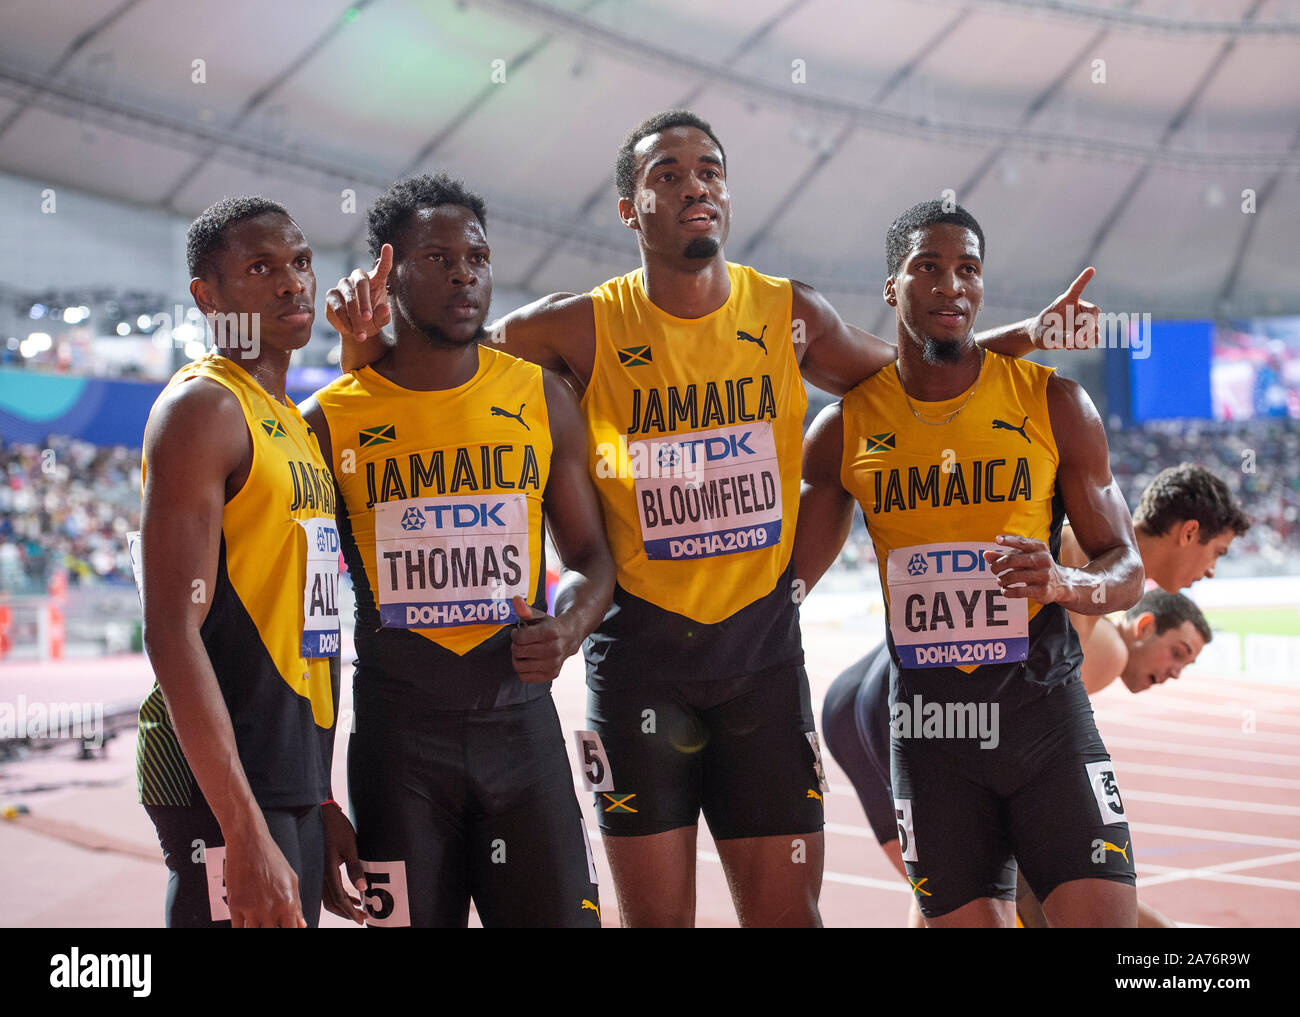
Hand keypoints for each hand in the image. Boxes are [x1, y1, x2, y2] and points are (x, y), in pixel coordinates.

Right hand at [224, 828, 305, 928]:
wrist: (249, 842)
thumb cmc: (271, 858)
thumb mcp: (291, 879)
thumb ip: (297, 905)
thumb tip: (302, 924)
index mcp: (288, 902)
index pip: (292, 930)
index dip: (290, 931)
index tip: (286, 928)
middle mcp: (270, 908)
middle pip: (271, 934)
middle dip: (271, 931)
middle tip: (269, 923)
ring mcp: (251, 908)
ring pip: (253, 933)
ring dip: (256, 930)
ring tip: (259, 922)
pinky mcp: (234, 905)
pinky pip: (237, 928)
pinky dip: (241, 929)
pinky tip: (246, 924)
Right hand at [321, 801, 366, 924]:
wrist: (322, 813)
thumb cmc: (337, 827)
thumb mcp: (350, 846)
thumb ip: (355, 868)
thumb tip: (363, 888)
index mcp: (328, 870)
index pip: (339, 898)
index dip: (351, 911)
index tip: (362, 918)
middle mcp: (322, 874)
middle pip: (332, 903)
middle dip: (347, 913)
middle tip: (362, 918)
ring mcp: (320, 872)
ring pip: (329, 899)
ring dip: (343, 906)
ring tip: (359, 909)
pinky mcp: (322, 868)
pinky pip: (328, 890)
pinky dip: (339, 897)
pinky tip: (352, 895)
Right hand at [325, 244, 392, 370]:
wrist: (356, 330)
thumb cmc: (372, 320)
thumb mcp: (381, 320)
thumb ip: (384, 315)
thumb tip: (385, 308)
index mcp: (376, 280)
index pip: (382, 268)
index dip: (386, 258)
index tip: (388, 247)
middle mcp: (358, 278)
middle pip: (361, 282)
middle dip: (364, 302)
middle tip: (368, 318)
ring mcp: (343, 285)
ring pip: (348, 297)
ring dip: (354, 316)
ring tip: (361, 334)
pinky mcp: (331, 295)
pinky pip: (337, 305)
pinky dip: (344, 319)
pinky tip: (350, 329)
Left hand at [510, 595, 577, 682]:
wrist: (571, 637)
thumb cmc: (550, 626)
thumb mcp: (538, 616)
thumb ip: (525, 609)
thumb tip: (516, 599)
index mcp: (550, 632)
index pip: (519, 637)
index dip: (515, 634)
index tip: (520, 632)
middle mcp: (554, 649)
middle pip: (518, 651)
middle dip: (516, 645)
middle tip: (522, 642)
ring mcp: (553, 664)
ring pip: (519, 666)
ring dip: (518, 658)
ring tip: (524, 651)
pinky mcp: (551, 675)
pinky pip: (525, 677)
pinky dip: (523, 670)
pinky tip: (529, 661)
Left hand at [982, 534, 1066, 602]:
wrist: (1060, 583)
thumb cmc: (1036, 567)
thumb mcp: (1024, 557)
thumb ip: (1004, 555)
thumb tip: (985, 555)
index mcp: (1038, 547)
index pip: (1021, 542)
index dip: (1008, 540)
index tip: (997, 540)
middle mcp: (1042, 559)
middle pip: (1012, 560)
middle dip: (998, 565)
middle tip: (993, 570)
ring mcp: (1044, 575)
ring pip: (1013, 576)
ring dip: (1001, 580)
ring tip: (1000, 581)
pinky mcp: (1043, 590)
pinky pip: (1019, 591)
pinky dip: (1007, 591)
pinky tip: (1005, 591)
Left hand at [1031, 267, 1098, 351]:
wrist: (1044, 336)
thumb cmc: (1041, 331)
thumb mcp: (1043, 335)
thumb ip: (1055, 336)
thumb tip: (1073, 339)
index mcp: (1066, 301)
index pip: (1076, 288)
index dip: (1083, 279)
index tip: (1091, 269)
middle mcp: (1078, 308)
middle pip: (1094, 313)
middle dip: (1089, 326)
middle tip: (1078, 338)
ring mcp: (1084, 320)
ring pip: (1095, 328)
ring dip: (1087, 338)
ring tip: (1071, 345)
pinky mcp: (1087, 332)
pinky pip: (1094, 339)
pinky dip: (1086, 345)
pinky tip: (1073, 346)